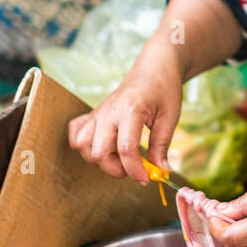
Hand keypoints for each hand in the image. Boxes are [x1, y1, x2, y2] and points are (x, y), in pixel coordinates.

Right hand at [68, 36, 182, 182]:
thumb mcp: (170, 117)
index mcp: (131, 110)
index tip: (146, 179)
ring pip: (82, 145)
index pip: (126, 149)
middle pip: (98, 152)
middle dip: (116, 169)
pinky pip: (76, 132)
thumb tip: (160, 170)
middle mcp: (109, 111)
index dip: (135, 170)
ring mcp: (98, 112)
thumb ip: (162, 145)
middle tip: (134, 168)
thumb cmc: (164, 89)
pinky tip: (103, 145)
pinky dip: (84, 145)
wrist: (154, 68)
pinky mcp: (94, 113)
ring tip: (119, 157)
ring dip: (99, 159)